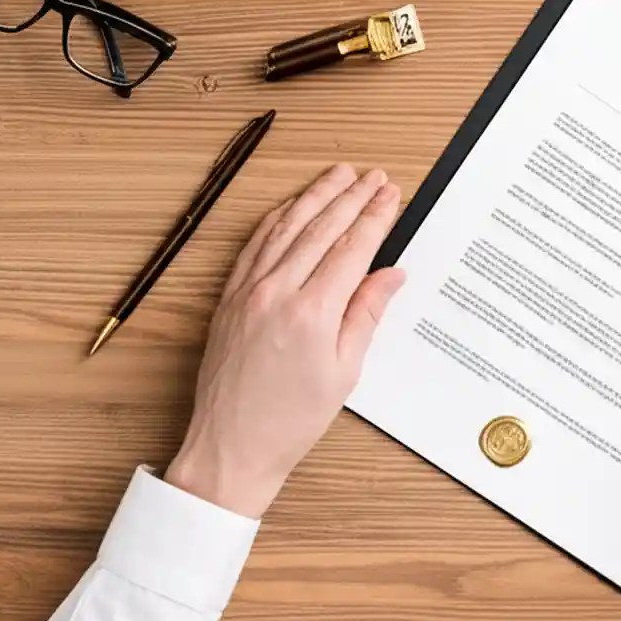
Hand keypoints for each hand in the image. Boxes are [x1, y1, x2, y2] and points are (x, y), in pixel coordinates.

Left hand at [164, 164, 403, 518]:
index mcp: (313, 313)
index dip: (375, 217)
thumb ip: (367, 314)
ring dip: (315, 197)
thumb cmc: (290, 421)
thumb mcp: (345, 372)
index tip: (390, 195)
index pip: (352, 248)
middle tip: (374, 177)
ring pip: (286, 228)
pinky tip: (292, 206)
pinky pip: (255, 245)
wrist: (232, 446)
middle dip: (351, 197)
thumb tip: (391, 274)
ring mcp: (248, 292)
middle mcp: (277, 292)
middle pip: (322, 229)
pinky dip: (277, 219)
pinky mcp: (229, 298)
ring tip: (339, 175)